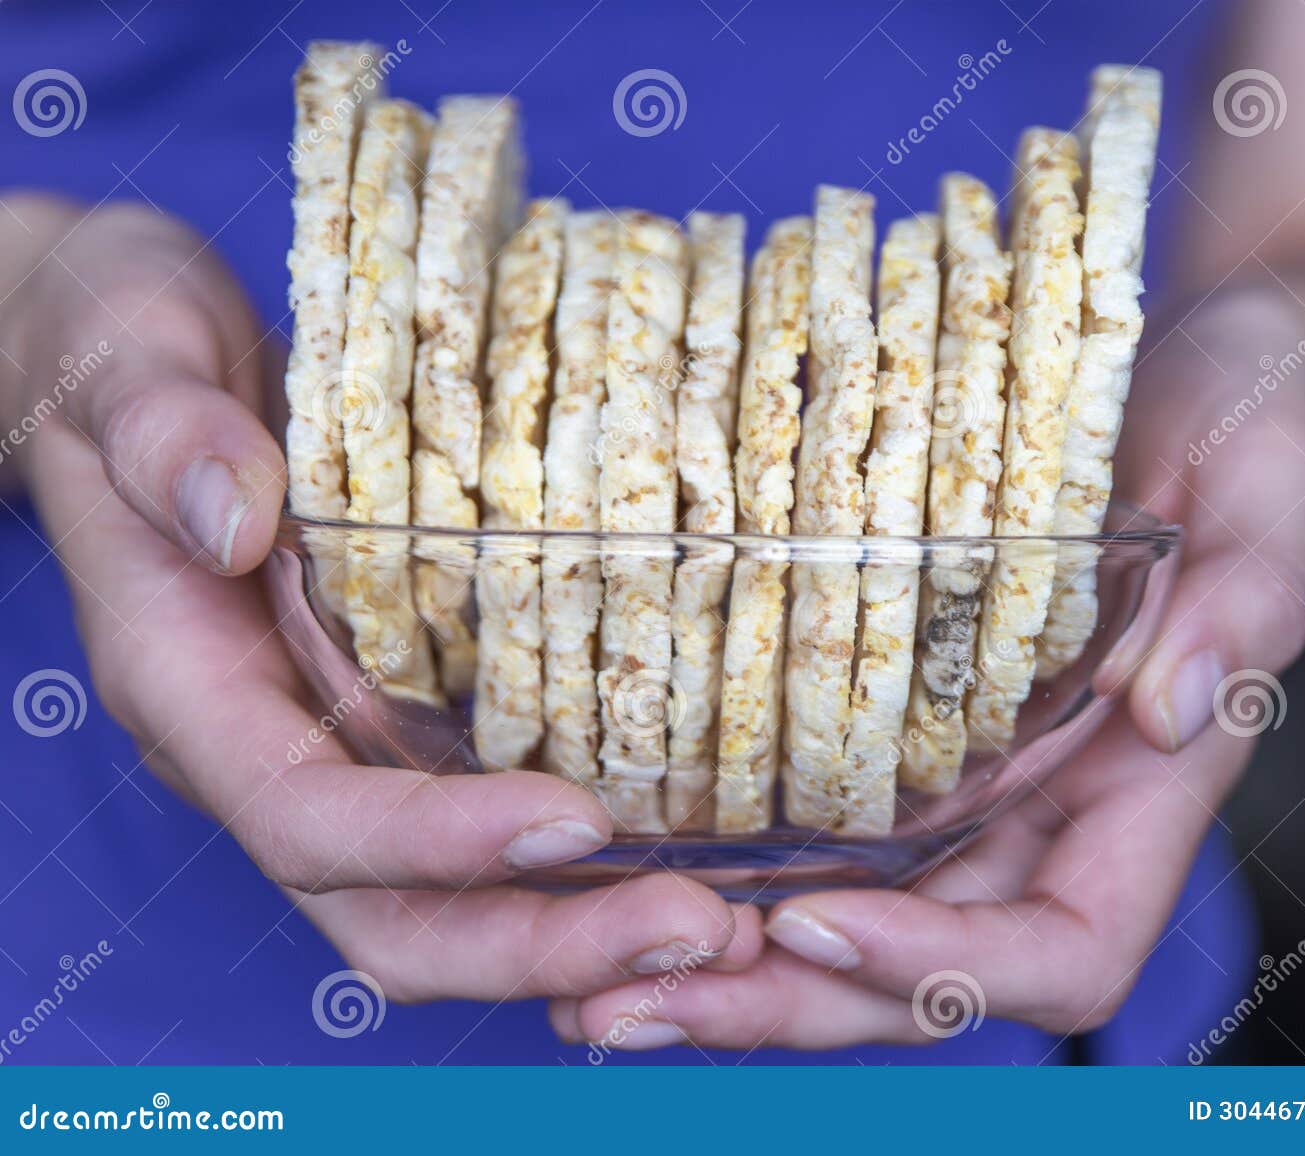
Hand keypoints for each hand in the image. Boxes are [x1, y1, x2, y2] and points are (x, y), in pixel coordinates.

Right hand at [2, 200, 761, 1002]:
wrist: (140, 367)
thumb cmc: (128, 360)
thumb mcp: (132, 364)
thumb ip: (165, 437)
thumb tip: (237, 515)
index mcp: (197, 692)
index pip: (307, 818)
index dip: (433, 843)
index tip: (576, 824)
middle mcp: (278, 748)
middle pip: (395, 914)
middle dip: (540, 944)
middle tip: (701, 932)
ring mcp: (350, 744)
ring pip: (456, 901)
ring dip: (583, 931)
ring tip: (728, 927)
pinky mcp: (412, 714)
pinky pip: (495, 827)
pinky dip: (588, 870)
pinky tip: (701, 855)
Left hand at [548, 286, 1304, 1047]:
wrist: (1192, 386)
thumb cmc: (1245, 429)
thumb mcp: (1265, 488)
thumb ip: (1246, 600)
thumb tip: (1173, 707)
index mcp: (1144, 792)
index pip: (1062, 950)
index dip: (949, 970)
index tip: (818, 918)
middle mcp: (1052, 816)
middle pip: (925, 975)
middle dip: (789, 1004)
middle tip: (628, 1002)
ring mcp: (976, 785)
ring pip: (858, 925)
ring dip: (732, 972)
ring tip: (589, 975)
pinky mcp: (909, 732)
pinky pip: (824, 833)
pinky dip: (734, 877)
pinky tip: (625, 873)